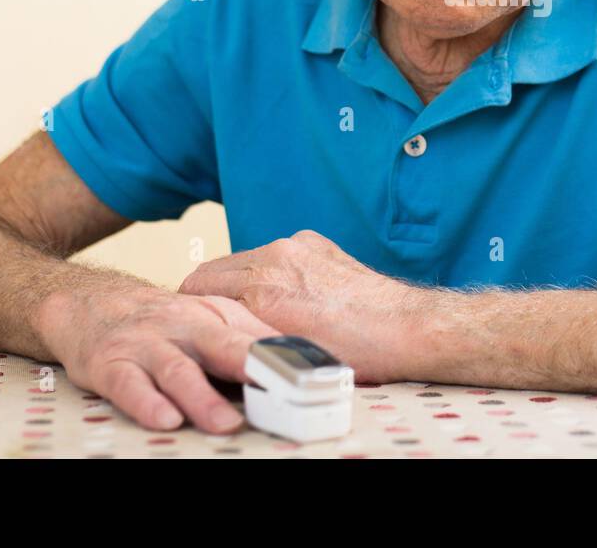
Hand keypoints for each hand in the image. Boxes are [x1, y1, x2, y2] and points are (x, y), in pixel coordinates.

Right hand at [36, 284, 278, 432]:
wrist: (95, 303)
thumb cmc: (166, 320)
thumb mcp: (213, 317)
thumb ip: (252, 337)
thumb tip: (301, 359)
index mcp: (215, 317)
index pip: (255, 337)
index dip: (283, 357)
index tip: (312, 378)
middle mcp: (183, 328)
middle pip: (222, 347)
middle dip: (251, 371)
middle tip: (279, 396)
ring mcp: (147, 344)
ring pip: (178, 370)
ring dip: (202, 398)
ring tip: (225, 423)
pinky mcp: (111, 363)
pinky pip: (129, 384)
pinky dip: (147, 403)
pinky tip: (165, 420)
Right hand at [178, 230, 427, 383]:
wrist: (405, 327)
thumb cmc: (353, 351)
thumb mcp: (285, 354)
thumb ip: (243, 336)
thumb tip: (218, 338)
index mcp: (261, 289)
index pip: (195, 288)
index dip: (191, 310)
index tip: (192, 326)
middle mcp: (274, 258)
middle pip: (215, 270)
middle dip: (211, 295)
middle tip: (217, 322)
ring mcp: (296, 245)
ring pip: (245, 260)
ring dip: (242, 282)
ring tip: (256, 313)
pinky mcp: (314, 242)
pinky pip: (276, 254)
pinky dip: (272, 272)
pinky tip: (290, 296)